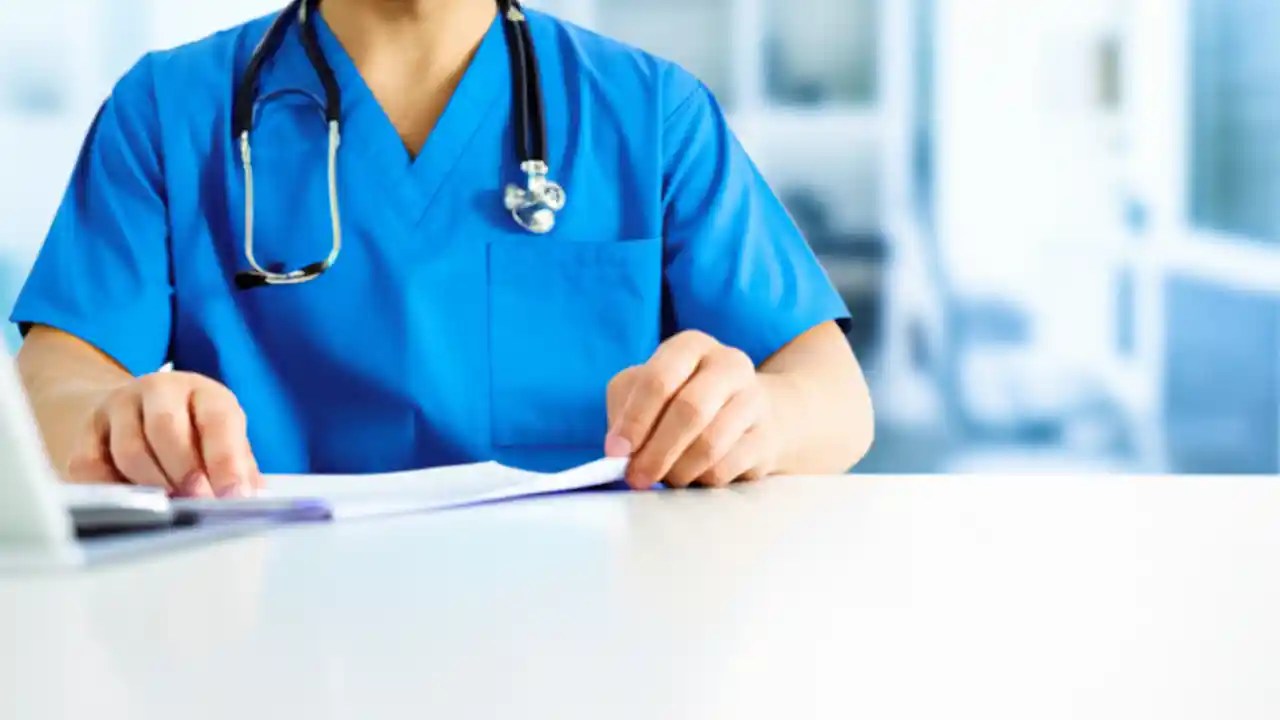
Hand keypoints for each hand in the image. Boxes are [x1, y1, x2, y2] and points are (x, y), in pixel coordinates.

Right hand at [64, 372, 261, 497]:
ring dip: (150, 485)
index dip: (226, 462)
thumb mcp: (222, 441)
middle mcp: (161, 390)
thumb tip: (252, 500)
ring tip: (168, 511)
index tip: (233, 497)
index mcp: (205, 393)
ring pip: (130, 448)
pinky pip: (92, 465)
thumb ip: (238, 468)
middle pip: (166, 428)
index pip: (217, 421)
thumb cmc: (192, 435)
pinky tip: (129, 507)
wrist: (135, 412)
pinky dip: (111, 490)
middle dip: (184, 472)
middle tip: (197, 505)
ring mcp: (120, 406)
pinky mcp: (88, 429)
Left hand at [605, 331, 780, 489]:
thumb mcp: (644, 390)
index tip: (616, 452)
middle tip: (636, 477)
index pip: (659, 379)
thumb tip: (619, 450)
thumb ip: (624, 411)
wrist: (750, 414)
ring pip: (709, 444)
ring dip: (677, 470)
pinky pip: (726, 468)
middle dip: (656, 451)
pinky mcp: (766, 438)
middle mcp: (728, 364)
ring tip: (664, 477)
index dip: (634, 419)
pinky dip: (700, 480)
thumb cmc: (681, 399)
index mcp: (691, 346)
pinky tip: (693, 477)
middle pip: (689, 410)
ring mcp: (754, 400)